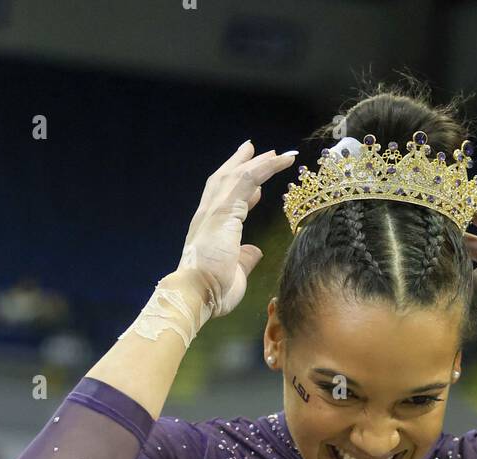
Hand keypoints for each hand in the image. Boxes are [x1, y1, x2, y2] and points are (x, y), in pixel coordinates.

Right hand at [171, 140, 297, 319]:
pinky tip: (281, 160)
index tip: (256, 182)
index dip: (240, 188)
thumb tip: (255, 250)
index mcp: (209, 228)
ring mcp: (214, 209)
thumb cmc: (213, 290)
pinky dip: (265, 167)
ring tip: (275, 153)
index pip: (224, 198)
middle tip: (257, 150)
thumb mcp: (236, 273)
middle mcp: (208, 213)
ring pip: (238, 175)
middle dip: (242, 163)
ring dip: (257, 162)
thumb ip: (245, 259)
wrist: (195, 292)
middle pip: (225, 178)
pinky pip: (248, 179)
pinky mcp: (224, 209)